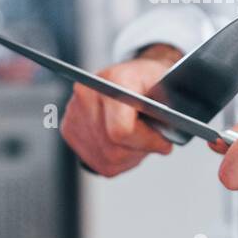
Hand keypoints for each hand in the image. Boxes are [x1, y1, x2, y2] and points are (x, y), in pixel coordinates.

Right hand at [60, 46, 182, 177]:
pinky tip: (124, 142)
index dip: (146, 141)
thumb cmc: (150, 82)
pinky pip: (98, 161)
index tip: (162, 142)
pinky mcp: (69, 128)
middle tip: (153, 140)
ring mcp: (74, 112)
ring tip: (138, 138)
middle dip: (140, 149)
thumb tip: (163, 141)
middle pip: (114, 149)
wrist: (133, 76)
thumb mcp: (168, 90)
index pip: (121, 130)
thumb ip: (168, 114)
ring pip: (107, 158)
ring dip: (129, 155)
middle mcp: (88, 93)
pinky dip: (116, 158)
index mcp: (114, 79)